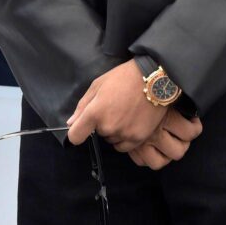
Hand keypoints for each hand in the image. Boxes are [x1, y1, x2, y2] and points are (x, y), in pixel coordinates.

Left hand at [66, 60, 202, 169]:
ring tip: (125, 114)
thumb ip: (82, 106)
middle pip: (98, 134)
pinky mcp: (138, 139)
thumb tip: (71, 123)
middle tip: (114, 108)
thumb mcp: (98, 84)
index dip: (76, 133)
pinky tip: (132, 122)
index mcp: (95, 112)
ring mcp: (124, 134)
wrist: (154, 80)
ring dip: (114, 132)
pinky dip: (125, 138)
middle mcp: (108, 127)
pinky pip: (124, 146)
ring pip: (111, 140)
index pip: (75, 136)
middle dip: (102, 124)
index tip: (81, 128)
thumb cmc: (123, 77)